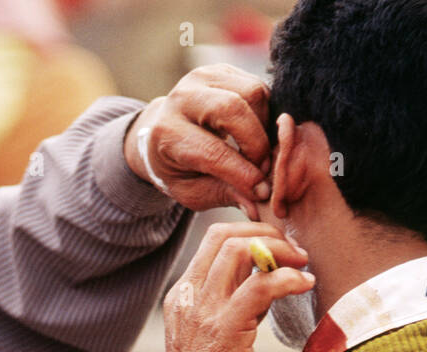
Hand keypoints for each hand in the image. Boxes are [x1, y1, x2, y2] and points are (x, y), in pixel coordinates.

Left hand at [124, 64, 273, 218]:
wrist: (163, 132)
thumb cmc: (179, 167)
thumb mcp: (191, 191)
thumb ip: (223, 194)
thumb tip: (256, 205)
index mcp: (167, 133)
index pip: (212, 152)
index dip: (242, 173)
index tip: (262, 191)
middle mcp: (182, 98)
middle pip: (232, 109)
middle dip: (256, 143)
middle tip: (264, 168)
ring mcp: (201, 78)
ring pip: (252, 93)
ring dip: (264, 125)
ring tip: (257, 149)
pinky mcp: (220, 70)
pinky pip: (257, 86)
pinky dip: (264, 112)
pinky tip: (255, 131)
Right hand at [145, 222, 313, 351]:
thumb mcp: (211, 335)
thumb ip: (229, 305)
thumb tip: (263, 283)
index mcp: (183, 295)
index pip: (213, 240)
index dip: (251, 233)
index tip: (278, 248)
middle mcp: (189, 295)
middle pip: (224, 234)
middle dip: (266, 233)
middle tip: (294, 251)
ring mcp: (205, 309)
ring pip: (239, 249)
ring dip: (279, 250)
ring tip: (302, 265)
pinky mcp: (225, 327)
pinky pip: (261, 285)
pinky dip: (288, 278)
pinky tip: (304, 285)